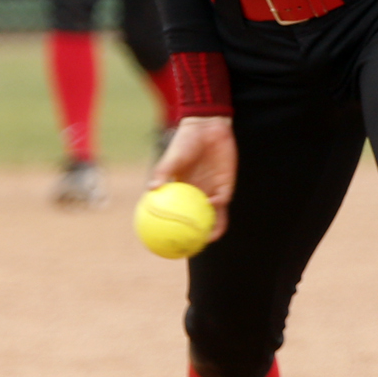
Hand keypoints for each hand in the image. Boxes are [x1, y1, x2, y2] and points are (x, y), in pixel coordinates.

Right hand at [149, 116, 235, 240]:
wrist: (208, 128)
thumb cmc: (186, 142)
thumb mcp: (172, 157)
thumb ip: (163, 172)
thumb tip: (151, 189)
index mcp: (182, 190)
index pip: (176, 213)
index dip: (171, 226)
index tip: (164, 239)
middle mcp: (197, 194)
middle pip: (195, 220)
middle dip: (193, 235)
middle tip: (187, 247)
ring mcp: (212, 191)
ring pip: (212, 217)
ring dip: (211, 229)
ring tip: (206, 240)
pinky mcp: (226, 186)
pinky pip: (222, 203)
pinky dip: (217, 210)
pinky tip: (212, 213)